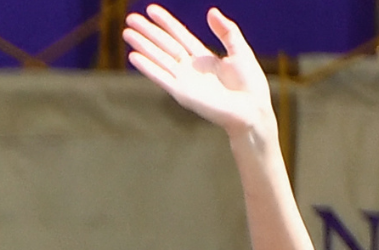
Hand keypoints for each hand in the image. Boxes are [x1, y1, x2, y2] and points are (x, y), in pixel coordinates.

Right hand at [124, 5, 277, 138]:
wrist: (252, 111)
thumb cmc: (250, 85)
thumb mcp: (240, 51)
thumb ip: (226, 32)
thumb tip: (212, 11)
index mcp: (203, 58)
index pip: (180, 35)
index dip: (166, 22)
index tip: (151, 9)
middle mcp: (191, 69)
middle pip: (165, 45)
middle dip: (148, 32)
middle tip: (130, 19)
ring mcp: (185, 81)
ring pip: (159, 59)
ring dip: (143, 46)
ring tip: (126, 33)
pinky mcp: (182, 94)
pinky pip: (161, 78)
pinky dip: (148, 68)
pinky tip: (134, 56)